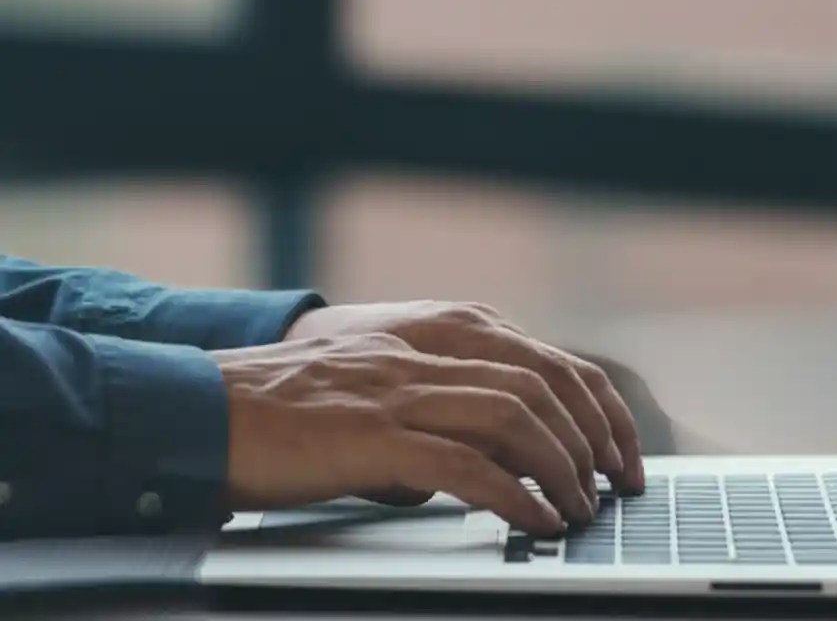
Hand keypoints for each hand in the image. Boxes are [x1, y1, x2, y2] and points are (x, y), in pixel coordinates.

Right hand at [284, 301, 644, 492]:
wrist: (197, 410)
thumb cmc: (281, 412)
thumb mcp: (373, 397)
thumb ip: (430, 416)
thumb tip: (481, 468)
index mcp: (429, 338)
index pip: (543, 357)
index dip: (594, 403)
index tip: (617, 448)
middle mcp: (422, 353)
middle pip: (542, 381)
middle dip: (594, 436)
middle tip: (616, 483)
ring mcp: (397, 390)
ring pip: (513, 415)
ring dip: (561, 466)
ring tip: (581, 508)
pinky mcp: (370, 436)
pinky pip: (463, 464)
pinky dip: (513, 495)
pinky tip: (535, 520)